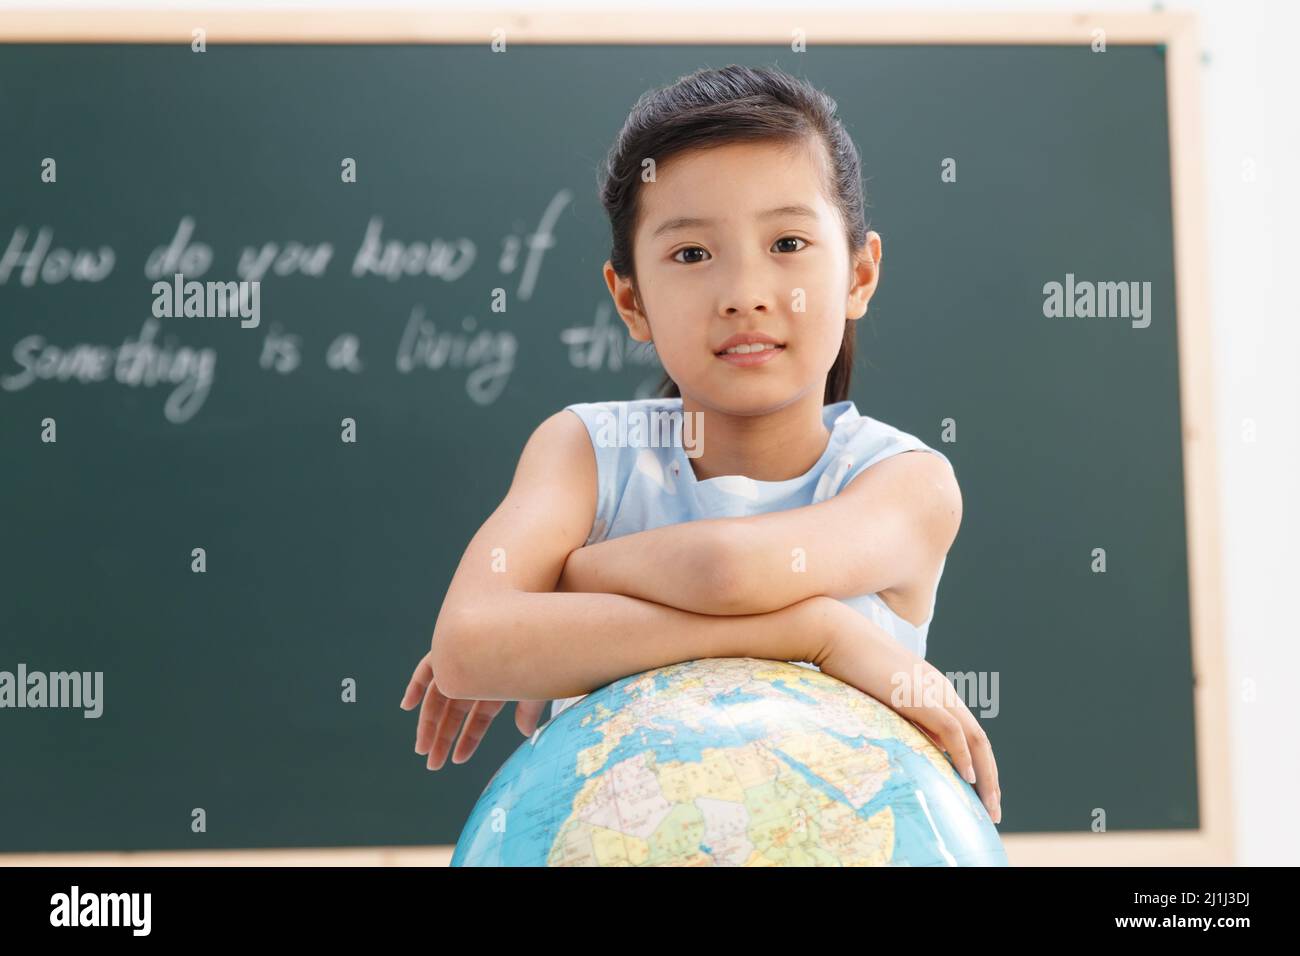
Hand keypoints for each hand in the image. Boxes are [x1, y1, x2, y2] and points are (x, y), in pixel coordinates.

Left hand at [399, 650, 549, 769]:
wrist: (539, 606)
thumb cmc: (546, 644)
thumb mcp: (538, 683)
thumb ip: (529, 709)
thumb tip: (524, 734)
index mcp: (500, 684)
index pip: (480, 718)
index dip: (469, 739)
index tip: (457, 760)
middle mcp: (480, 673)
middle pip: (455, 710)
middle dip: (443, 737)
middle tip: (432, 763)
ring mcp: (465, 659)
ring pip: (440, 695)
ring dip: (429, 721)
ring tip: (421, 747)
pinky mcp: (451, 644)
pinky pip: (429, 668)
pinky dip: (418, 684)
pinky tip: (408, 705)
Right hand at [813, 601, 1001, 823]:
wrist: (836, 635)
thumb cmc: (849, 664)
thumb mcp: (881, 696)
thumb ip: (900, 717)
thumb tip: (911, 746)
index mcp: (934, 691)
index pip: (967, 734)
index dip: (977, 764)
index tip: (976, 794)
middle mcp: (942, 692)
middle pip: (979, 740)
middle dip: (990, 778)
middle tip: (992, 811)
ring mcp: (934, 692)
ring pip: (974, 739)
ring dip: (986, 775)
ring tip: (987, 806)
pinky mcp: (920, 696)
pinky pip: (952, 731)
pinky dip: (964, 756)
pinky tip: (967, 778)